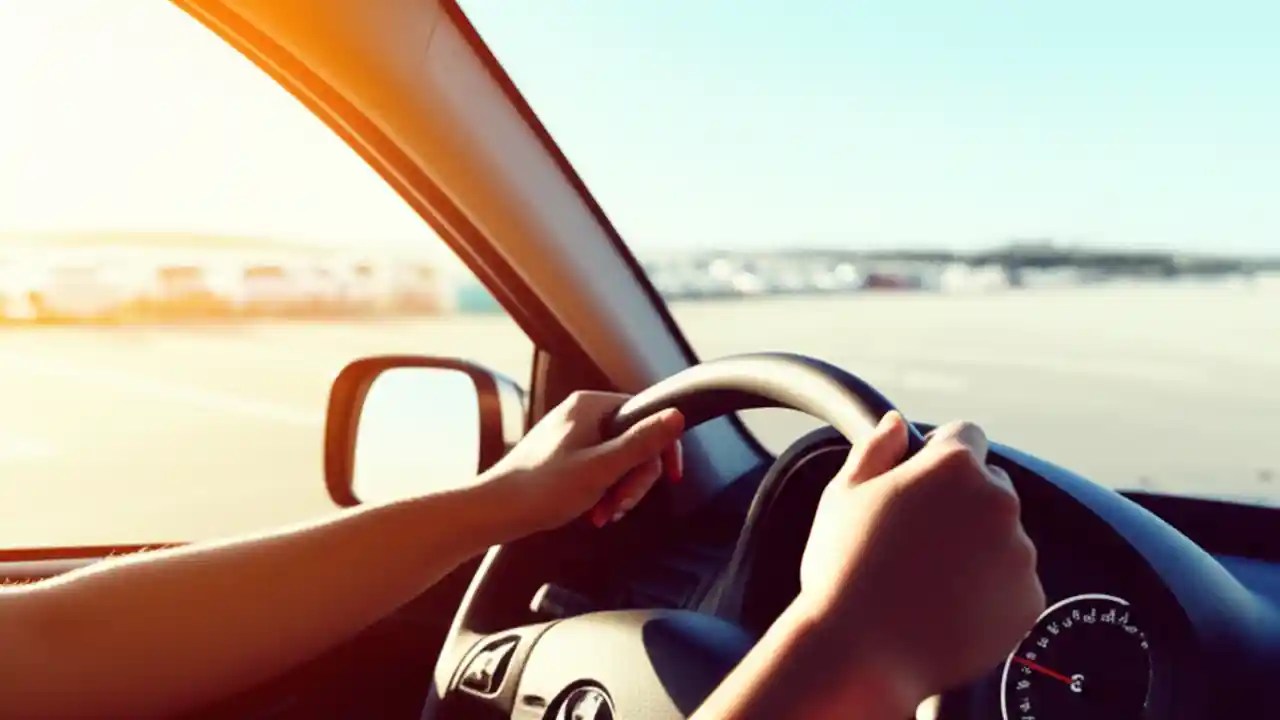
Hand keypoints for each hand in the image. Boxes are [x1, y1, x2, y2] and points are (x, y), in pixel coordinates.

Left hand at [479, 391, 683, 534]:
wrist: (494, 511)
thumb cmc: (541, 489)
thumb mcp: (601, 467)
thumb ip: (641, 442)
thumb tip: (676, 415)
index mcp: (591, 406)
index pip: (646, 416)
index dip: (662, 449)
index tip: (670, 478)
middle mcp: (582, 414)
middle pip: (634, 442)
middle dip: (633, 480)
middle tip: (621, 504)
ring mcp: (573, 435)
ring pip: (618, 460)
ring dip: (618, 491)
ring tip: (604, 513)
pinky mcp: (565, 456)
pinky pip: (600, 470)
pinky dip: (602, 492)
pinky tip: (594, 512)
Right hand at [794, 412, 1043, 712]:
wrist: (860, 654)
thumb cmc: (842, 570)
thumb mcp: (843, 496)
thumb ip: (875, 450)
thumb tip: (897, 423)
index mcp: (954, 466)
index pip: (967, 436)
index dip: (939, 457)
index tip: (920, 484)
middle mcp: (998, 501)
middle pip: (990, 486)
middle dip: (963, 503)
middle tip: (917, 540)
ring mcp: (1019, 553)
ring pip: (1003, 537)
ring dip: (977, 549)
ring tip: (927, 580)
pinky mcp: (1029, 600)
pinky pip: (1013, 584)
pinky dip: (990, 592)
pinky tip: (947, 606)